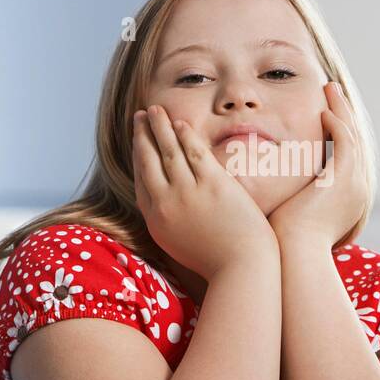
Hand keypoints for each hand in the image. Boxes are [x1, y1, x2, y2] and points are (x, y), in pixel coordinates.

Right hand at [133, 105, 276, 278]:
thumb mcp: (180, 246)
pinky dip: (185, 136)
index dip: (137, 157)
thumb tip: (165, 204)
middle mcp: (166, 204)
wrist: (241, 269)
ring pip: (168, 151)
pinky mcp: (212, 185)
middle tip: (139, 116)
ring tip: (154, 111)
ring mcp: (188, 193)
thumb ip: (170, 222)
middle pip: (148, 161)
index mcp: (157, 221)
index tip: (138, 142)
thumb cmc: (217, 261)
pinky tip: (181, 124)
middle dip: (142, 135)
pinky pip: (194, 152)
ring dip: (159, 127)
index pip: (141, 181)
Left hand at [267, 81, 368, 248]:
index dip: (339, 133)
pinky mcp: (344, 178)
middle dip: (344, 116)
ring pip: (353, 137)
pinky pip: (346, 142)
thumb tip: (266, 182)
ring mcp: (354, 184)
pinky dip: (337, 124)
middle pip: (355, 142)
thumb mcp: (288, 211)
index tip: (325, 116)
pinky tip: (323, 111)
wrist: (293, 255)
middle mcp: (356, 190)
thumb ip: (286, 193)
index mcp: (346, 199)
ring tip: (331, 91)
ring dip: (342, 111)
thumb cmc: (283, 242)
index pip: (347, 157)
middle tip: (334, 93)